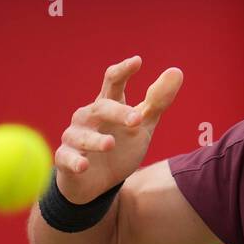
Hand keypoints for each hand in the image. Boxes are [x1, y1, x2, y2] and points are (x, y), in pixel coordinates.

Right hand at [54, 56, 183, 203]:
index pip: (113, 82)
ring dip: (95, 140)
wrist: (97, 182)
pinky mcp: (66, 160)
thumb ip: (157, 101)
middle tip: (136, 119)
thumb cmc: (119, 147)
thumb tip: (176, 71)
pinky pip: (67, 159)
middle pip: (101, 108)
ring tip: (110, 144)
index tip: (137, 61)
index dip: (124, 71)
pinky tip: (84, 165)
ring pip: (82, 136)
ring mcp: (74, 138)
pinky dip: (75, 162)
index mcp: (108, 105)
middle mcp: (88, 117)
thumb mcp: (141, 125)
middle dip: (117, 112)